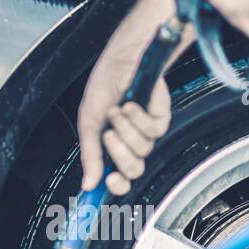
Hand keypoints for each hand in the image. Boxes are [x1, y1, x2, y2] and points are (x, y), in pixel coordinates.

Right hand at [78, 16, 174, 195]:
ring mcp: (146, 133)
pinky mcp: (160, 120)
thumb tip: (88, 184)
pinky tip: (130, 104)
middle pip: (133, 170)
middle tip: (109, 135)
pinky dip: (139, 118)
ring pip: (143, 150)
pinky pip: (154, 132)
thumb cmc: (104, 88)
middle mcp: (130, 144)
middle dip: (120, 154)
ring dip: (127, 129)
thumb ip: (90, 155)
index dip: (115, 186)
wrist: (121, 61)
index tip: (107, 183)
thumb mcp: (89, 122)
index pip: (117, 179)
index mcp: (111, 149)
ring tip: (117, 110)